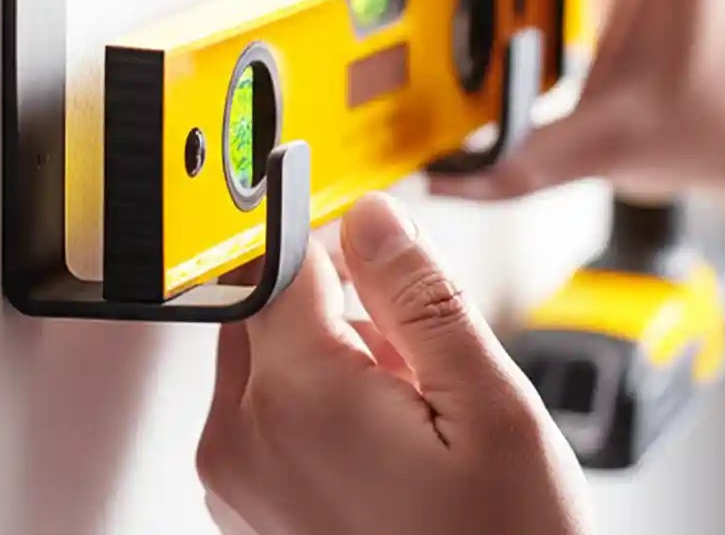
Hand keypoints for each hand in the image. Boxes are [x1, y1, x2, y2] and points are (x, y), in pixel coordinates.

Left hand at [197, 194, 589, 534]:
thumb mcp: (490, 408)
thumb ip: (420, 297)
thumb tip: (373, 218)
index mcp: (296, 400)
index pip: (283, 263)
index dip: (333, 238)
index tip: (370, 238)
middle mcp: (241, 438)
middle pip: (267, 311)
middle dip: (336, 309)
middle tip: (410, 353)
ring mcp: (234, 479)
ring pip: (264, 361)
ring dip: (326, 359)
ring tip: (405, 412)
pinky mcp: (243, 506)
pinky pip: (262, 417)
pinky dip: (311, 408)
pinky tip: (377, 445)